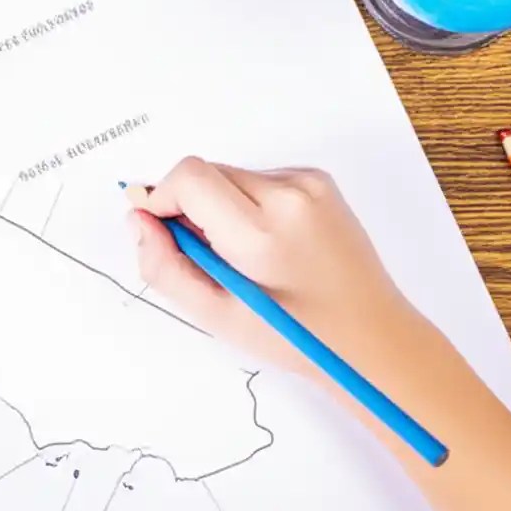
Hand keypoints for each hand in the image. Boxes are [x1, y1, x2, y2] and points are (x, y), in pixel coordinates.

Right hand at [127, 158, 510, 510]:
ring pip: (232, 175)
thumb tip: (138, 219)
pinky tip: (267, 246)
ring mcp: (310, 184)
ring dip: (220, 207)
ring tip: (242, 258)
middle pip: (208, 173)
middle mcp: (290, 194)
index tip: (158, 230)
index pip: (190, 177)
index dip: (162, 198)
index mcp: (263, 232)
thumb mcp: (216, 315)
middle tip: (206, 257)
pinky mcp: (320, 182)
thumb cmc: (295, 336)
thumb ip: (165, 265)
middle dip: (190, 207)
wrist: (372, 337)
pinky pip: (260, 179)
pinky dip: (248, 205)